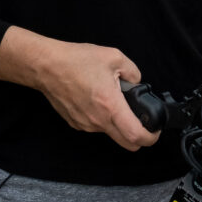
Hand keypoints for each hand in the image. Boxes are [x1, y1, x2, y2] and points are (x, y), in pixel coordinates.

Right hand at [0, 29, 157, 151]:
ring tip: (113, 100)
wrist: (46, 66)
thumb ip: (133, 72)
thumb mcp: (114, 57)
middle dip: (140, 137)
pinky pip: (96, 127)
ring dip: (118, 123)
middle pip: (127, 144)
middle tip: (143, 122)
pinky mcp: (76, 123)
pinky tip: (98, 101)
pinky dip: (103, 119)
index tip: (155, 131)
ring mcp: (85, 124)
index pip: (135, 135)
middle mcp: (98, 120)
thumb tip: (137, 83)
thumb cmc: (76, 61)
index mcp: (110, 105)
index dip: (150, 137)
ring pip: (111, 133)